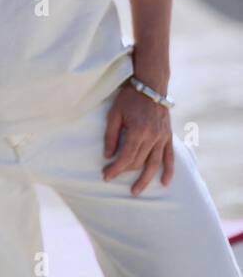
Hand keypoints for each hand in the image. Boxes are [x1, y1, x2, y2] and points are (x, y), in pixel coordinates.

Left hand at [102, 80, 174, 194]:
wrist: (151, 85)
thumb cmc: (129, 98)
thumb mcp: (114, 114)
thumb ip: (111, 135)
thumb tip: (108, 155)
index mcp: (138, 131)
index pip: (126, 157)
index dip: (115, 168)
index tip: (105, 176)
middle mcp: (153, 137)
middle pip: (138, 162)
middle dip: (124, 172)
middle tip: (110, 178)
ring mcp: (163, 138)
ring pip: (155, 164)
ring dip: (145, 179)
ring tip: (136, 191)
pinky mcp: (168, 137)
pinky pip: (170, 157)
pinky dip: (169, 171)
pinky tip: (165, 183)